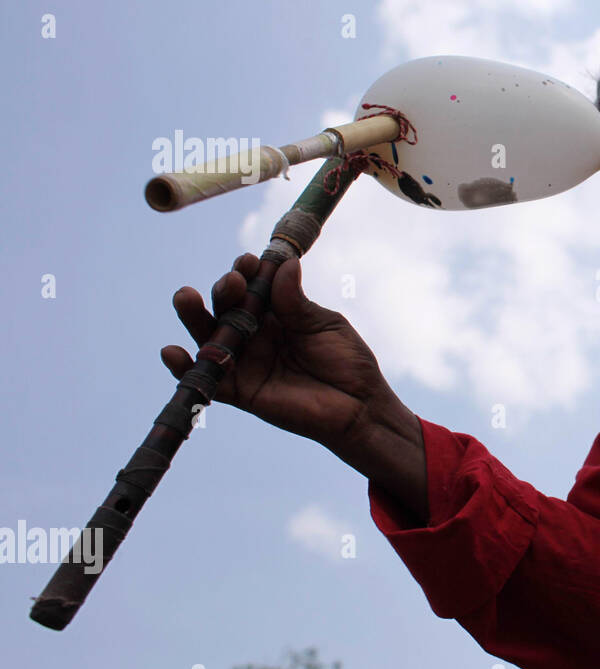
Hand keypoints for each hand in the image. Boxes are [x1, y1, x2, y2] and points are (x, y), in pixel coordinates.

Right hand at [161, 253, 400, 457]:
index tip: (249, 262)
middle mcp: (255, 334)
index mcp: (277, 313)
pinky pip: (207, 379)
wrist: (359, 407)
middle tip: (235, 283)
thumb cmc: (346, 361)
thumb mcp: (323, 325)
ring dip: (194, 316)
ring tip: (187, 297)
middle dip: (225, 290)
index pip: (253, 287)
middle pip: (226, 307)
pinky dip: (184, 367)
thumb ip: (297, 302)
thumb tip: (284, 264)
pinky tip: (172, 351)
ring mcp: (245, 361)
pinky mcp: (240, 391)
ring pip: (209, 336)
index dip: (247, 272)